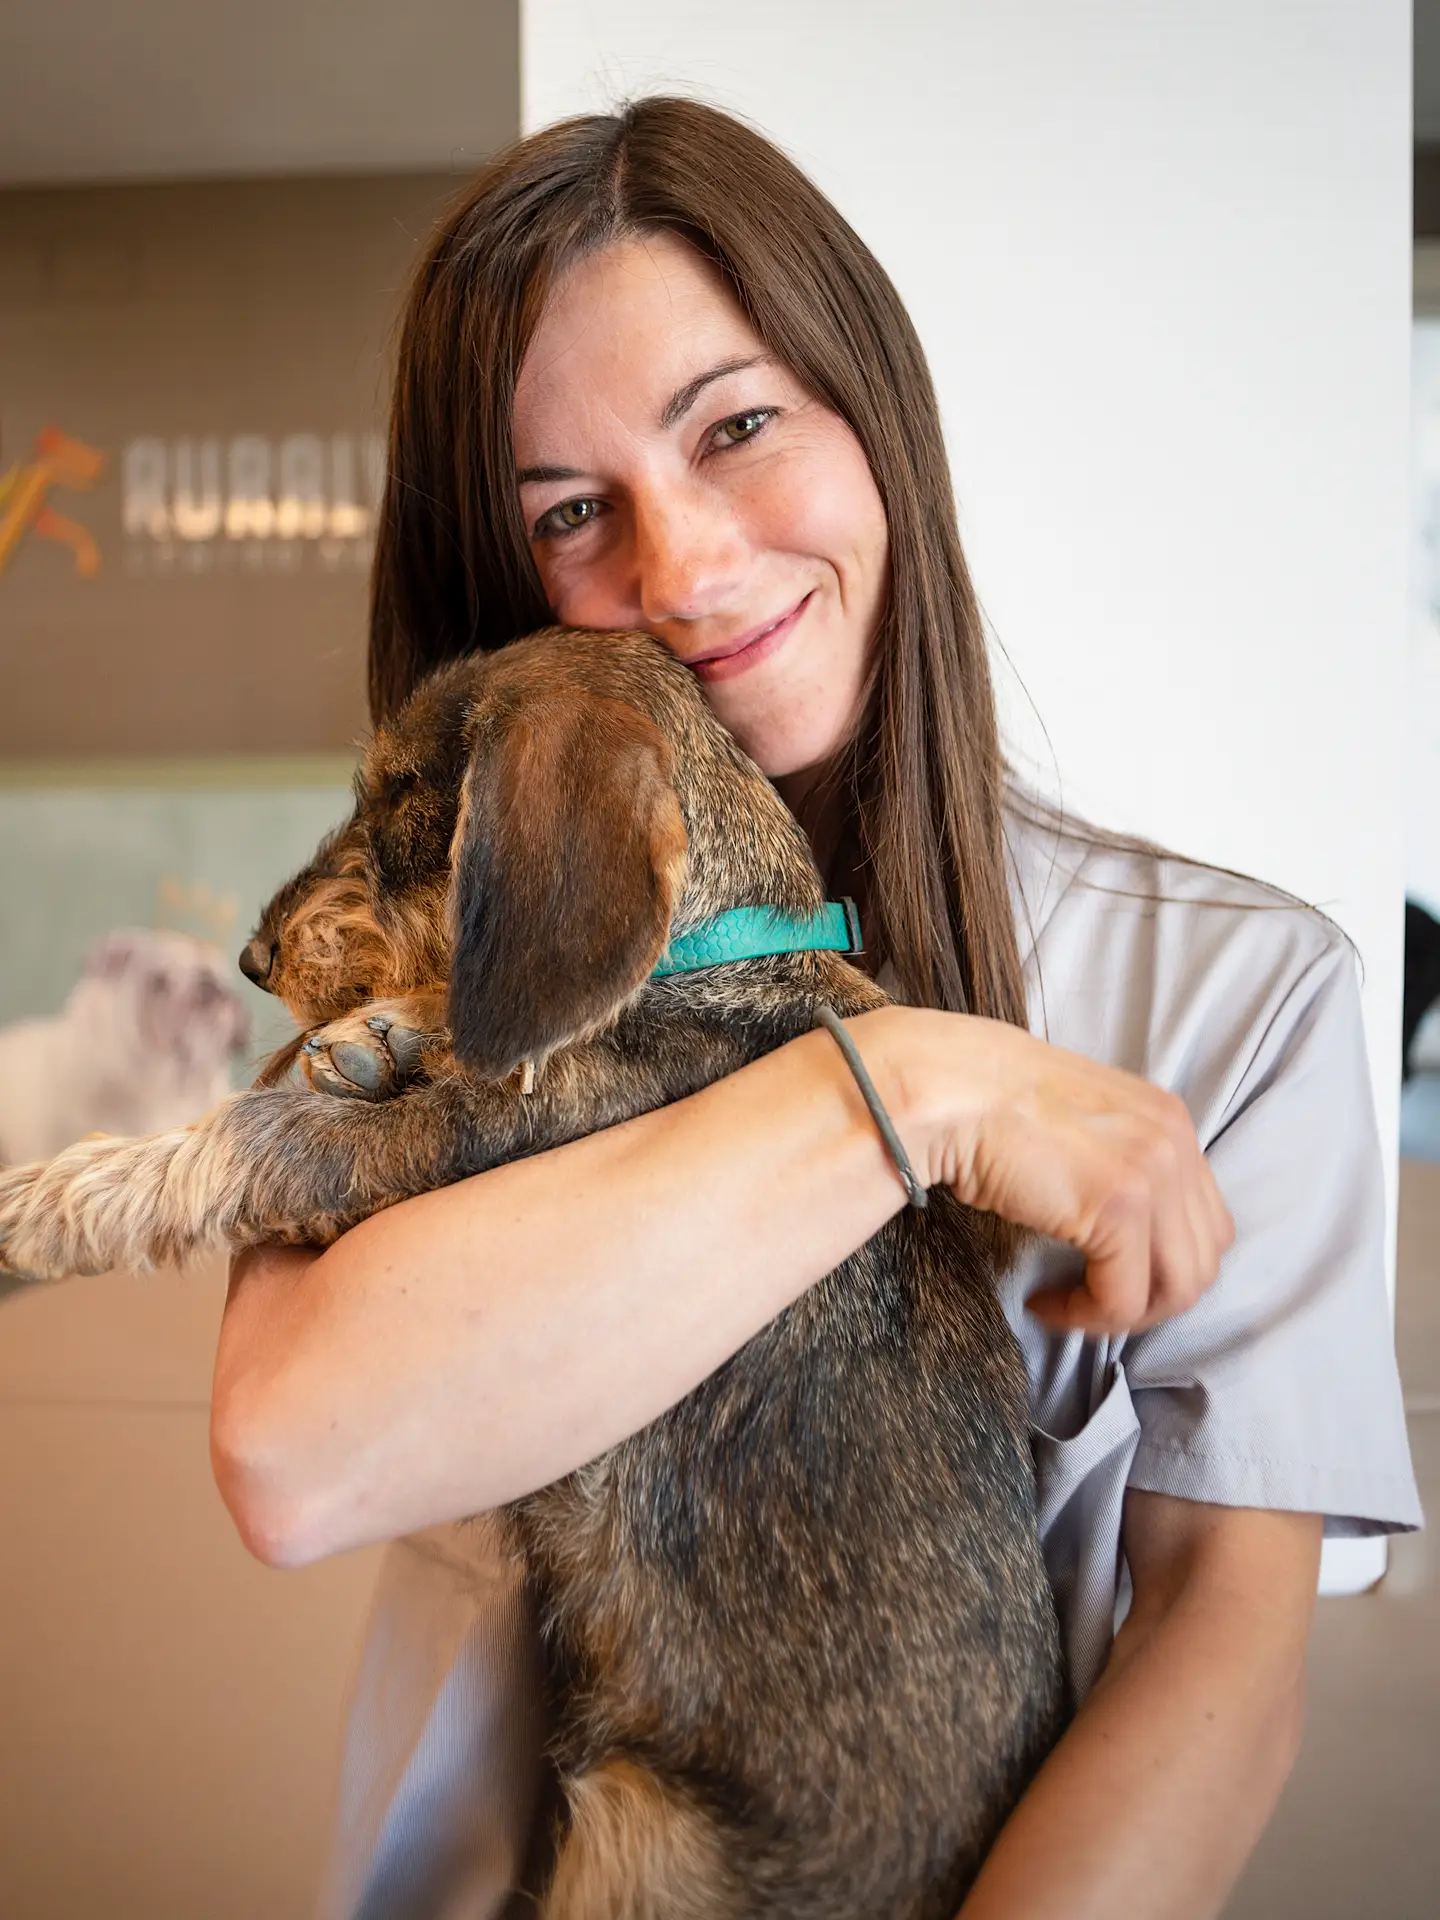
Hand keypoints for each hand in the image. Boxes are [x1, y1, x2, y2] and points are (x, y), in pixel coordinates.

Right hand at [858, 1008, 1233, 1334]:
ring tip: (1070, 1307)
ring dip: (1122, 1313)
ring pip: (1176, 1288)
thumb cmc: (990, 1105)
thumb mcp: (1081, 1125)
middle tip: (1090, 1301)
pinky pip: (1122, 1298)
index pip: (1204, 1222)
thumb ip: (1119, 1163)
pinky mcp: (1119, 1207)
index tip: (1105, 1274)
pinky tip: (1044, 1303)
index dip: (1160, 1265)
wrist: (949, 1089)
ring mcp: (1153, 1173)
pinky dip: (1085, 1316)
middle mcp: (1176, 1142)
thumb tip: (1123, 1232)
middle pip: (1202, 1259)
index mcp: (1170, 1120)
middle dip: (1150, 1297)